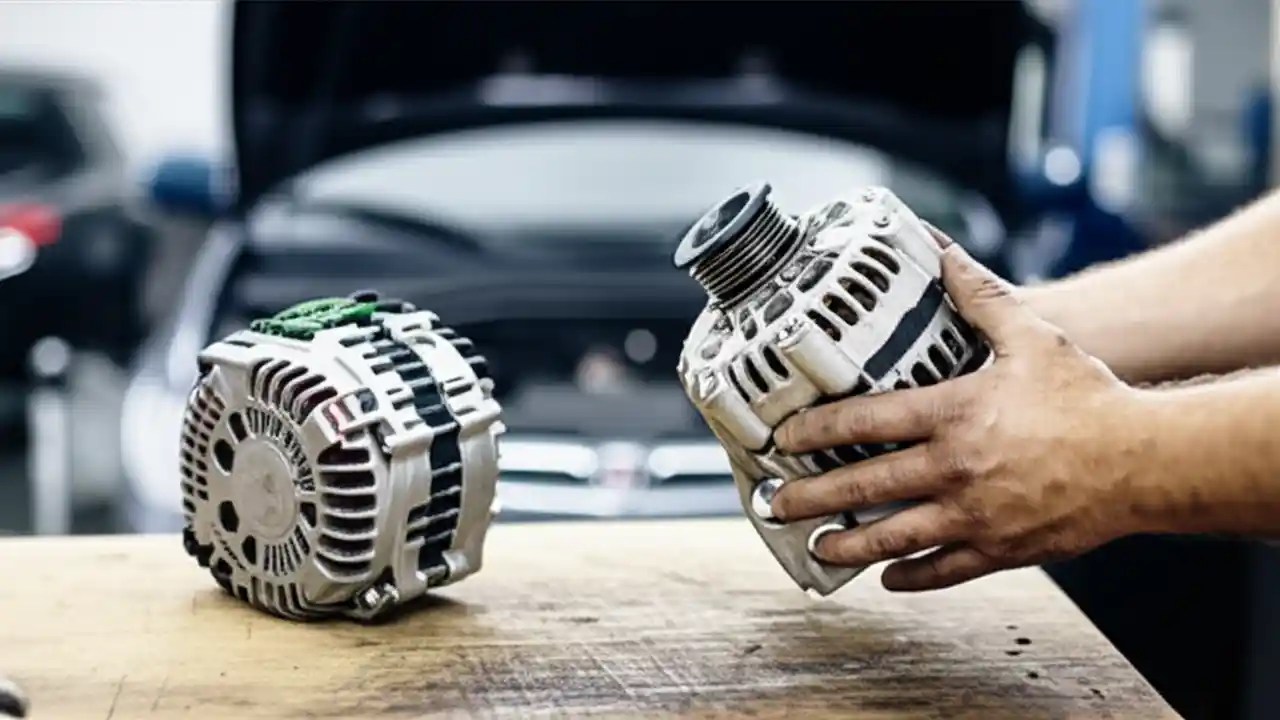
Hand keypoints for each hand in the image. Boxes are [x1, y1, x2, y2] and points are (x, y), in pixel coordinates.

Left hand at [770, 241, 1157, 590]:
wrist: (1144, 461)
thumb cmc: (1087, 397)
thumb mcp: (1031, 336)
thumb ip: (979, 296)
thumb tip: (941, 250)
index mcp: (953, 414)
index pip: (864, 422)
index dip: (814, 431)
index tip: (782, 438)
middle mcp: (954, 468)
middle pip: (864, 486)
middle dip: (810, 497)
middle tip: (773, 503)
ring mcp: (975, 515)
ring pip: (894, 536)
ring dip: (848, 544)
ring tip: (817, 547)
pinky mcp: (1001, 550)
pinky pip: (944, 570)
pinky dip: (911, 575)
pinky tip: (887, 576)